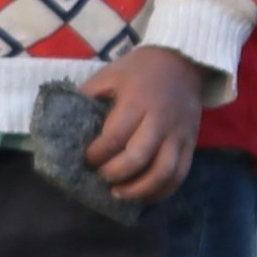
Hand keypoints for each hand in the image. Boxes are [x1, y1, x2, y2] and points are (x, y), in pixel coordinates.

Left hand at [83, 46, 200, 199]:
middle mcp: (160, 120)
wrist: (184, 60)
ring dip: (139, 190)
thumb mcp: (111, 73)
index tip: (86, 159)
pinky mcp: (191, 143)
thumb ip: (89, 95)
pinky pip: (179, 175)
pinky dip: (162, 191)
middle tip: (100, 176)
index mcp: (137, 101)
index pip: (114, 137)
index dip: (97, 154)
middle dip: (114, 173)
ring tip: (119, 193)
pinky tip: (144, 195)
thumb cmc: (142, 68)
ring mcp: (179, 134)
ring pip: (162, 173)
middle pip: (138, 158)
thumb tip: (66, 120)